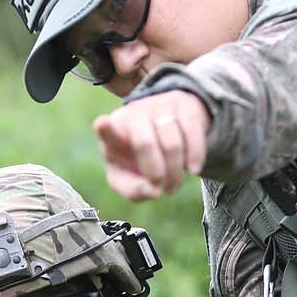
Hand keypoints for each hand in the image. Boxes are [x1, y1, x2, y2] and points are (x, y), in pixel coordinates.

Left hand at [92, 91, 209, 200]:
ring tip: (174, 186)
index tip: (102, 124)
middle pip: (144, 143)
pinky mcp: (184, 105)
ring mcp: (160, 106)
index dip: (105, 128)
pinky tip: (194, 169)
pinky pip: (192, 132)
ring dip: (176, 172)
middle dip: (156, 172)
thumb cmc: (141, 157)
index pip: (107, 130)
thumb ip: (133, 190)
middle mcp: (135, 114)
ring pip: (171, 142)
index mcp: (115, 132)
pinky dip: (195, 155)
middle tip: (163, 190)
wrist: (170, 128)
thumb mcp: (129, 176)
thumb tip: (154, 191)